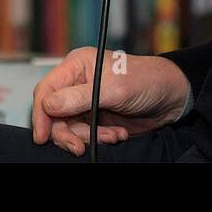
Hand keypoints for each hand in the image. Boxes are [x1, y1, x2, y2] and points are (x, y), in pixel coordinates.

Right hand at [31, 48, 191, 154]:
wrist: (170, 97)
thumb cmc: (146, 80)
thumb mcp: (113, 89)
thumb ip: (79, 97)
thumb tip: (48, 104)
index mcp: (77, 65)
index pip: (46, 90)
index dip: (41, 113)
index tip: (43, 136)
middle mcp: (78, 83)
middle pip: (54, 114)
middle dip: (67, 132)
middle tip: (79, 146)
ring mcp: (86, 102)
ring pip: (69, 128)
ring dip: (88, 137)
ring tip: (112, 136)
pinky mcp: (96, 118)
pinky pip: (85, 135)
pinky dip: (98, 139)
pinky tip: (117, 135)